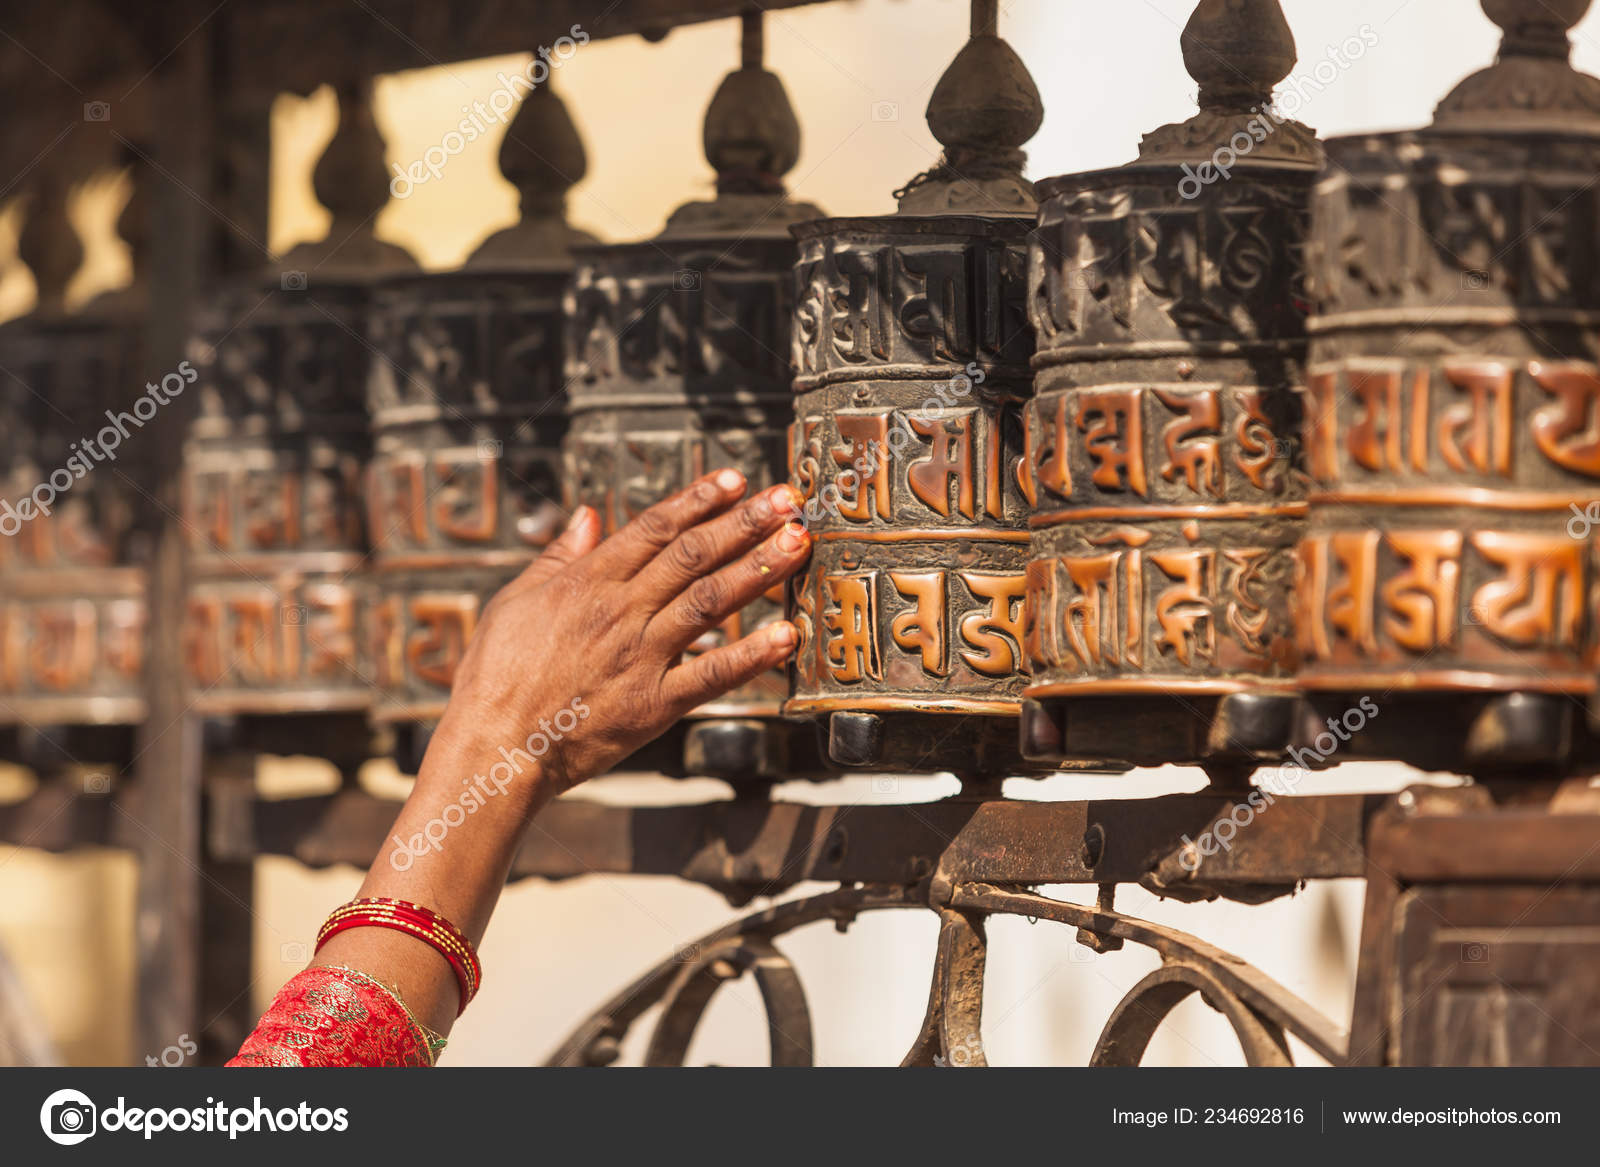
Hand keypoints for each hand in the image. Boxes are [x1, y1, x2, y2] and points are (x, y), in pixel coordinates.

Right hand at [435, 469, 810, 794]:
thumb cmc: (493, 680)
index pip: (654, 528)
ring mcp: (641, 657)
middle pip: (693, 555)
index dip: (699, 500)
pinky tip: (786, 636)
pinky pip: (711, 675)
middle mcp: (620, 612)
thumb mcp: (512, 602)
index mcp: (587, 582)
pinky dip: (751, 655)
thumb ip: (556, 558)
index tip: (735, 479)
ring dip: (758, 569)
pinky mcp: (653, 705)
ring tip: (797, 544)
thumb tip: (585, 517)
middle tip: (787, 500)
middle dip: (745, 522)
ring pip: (710, 602)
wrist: (493, 748)